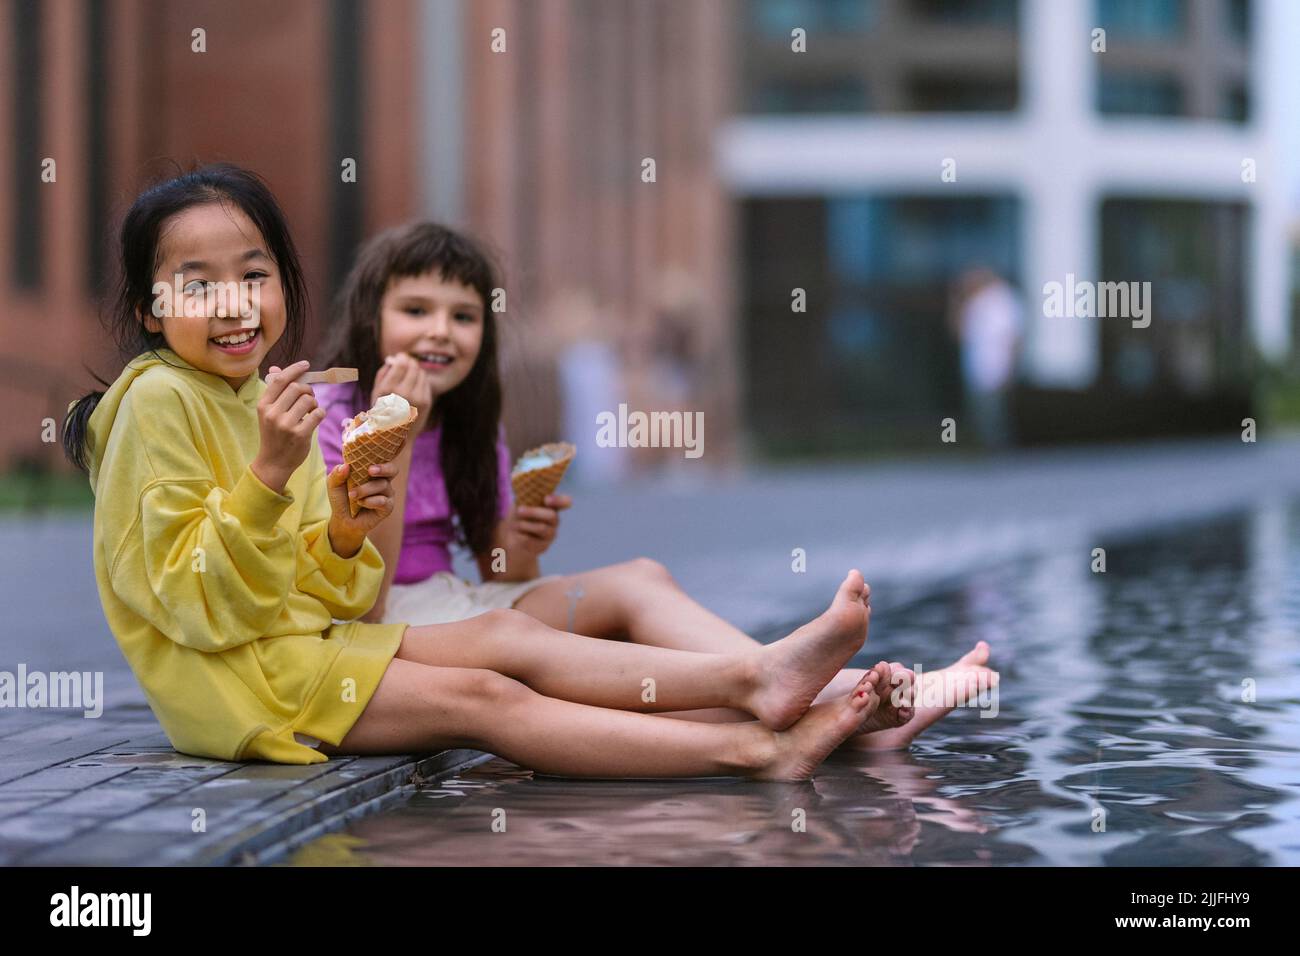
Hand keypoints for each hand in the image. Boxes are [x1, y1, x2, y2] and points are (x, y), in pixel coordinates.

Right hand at [250, 360, 324, 493]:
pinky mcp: (300, 435)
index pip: (279, 380)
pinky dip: (320, 412)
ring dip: (314, 402)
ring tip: (310, 410)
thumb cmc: (274, 434)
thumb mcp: (268, 413)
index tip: (306, 364)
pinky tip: (315, 418)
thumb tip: (276, 368)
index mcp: (263, 405)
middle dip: (308, 389)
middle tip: (309, 398)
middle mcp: (272, 413)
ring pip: (309, 399)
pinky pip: (318, 413)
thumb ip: (274, 392)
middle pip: (297, 388)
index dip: (294, 369)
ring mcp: (286, 425)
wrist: (273, 463)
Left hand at [325, 460, 399, 556]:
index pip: (382, 459)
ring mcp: (387, 494)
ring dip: (365, 489)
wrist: (343, 520)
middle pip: (393, 469)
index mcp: (372, 472)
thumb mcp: (334, 484)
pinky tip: (361, 503)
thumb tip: (346, 466)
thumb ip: (337, 474)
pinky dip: (370, 501)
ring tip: (352, 495)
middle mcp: (383, 481)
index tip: (370, 455)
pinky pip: (383, 501)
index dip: (381, 456)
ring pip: (382, 485)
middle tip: (370, 470)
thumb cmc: (341, 498)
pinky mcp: (388, 507)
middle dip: (383, 468)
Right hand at [373, 353, 434, 432]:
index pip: (401, 364)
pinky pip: (426, 383)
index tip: (401, 356)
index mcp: (388, 389)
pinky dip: (421, 382)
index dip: (402, 357)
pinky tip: (414, 387)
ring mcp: (417, 398)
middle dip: (410, 362)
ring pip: (421, 373)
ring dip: (416, 371)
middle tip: (407, 362)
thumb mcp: (376, 392)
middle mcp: (404, 393)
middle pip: (413, 366)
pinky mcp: (427, 402)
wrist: (395, 435)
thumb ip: (384, 372)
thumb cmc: (382, 410)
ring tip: (409, 378)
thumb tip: (394, 358)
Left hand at [502, 493, 571, 556]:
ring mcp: (551, 534)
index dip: (559, 500)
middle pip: (551, 516)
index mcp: (552, 506)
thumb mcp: (520, 502)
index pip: (565, 502)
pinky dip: (521, 536)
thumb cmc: (519, 516)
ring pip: (542, 528)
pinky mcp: (543, 546)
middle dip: (534, 512)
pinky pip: (533, 541)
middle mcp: (554, 520)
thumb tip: (518, 477)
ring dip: (525, 525)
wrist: (511, 537)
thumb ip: (524, 493)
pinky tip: (518, 535)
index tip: (546, 499)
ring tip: (516, 524)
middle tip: (519, 510)